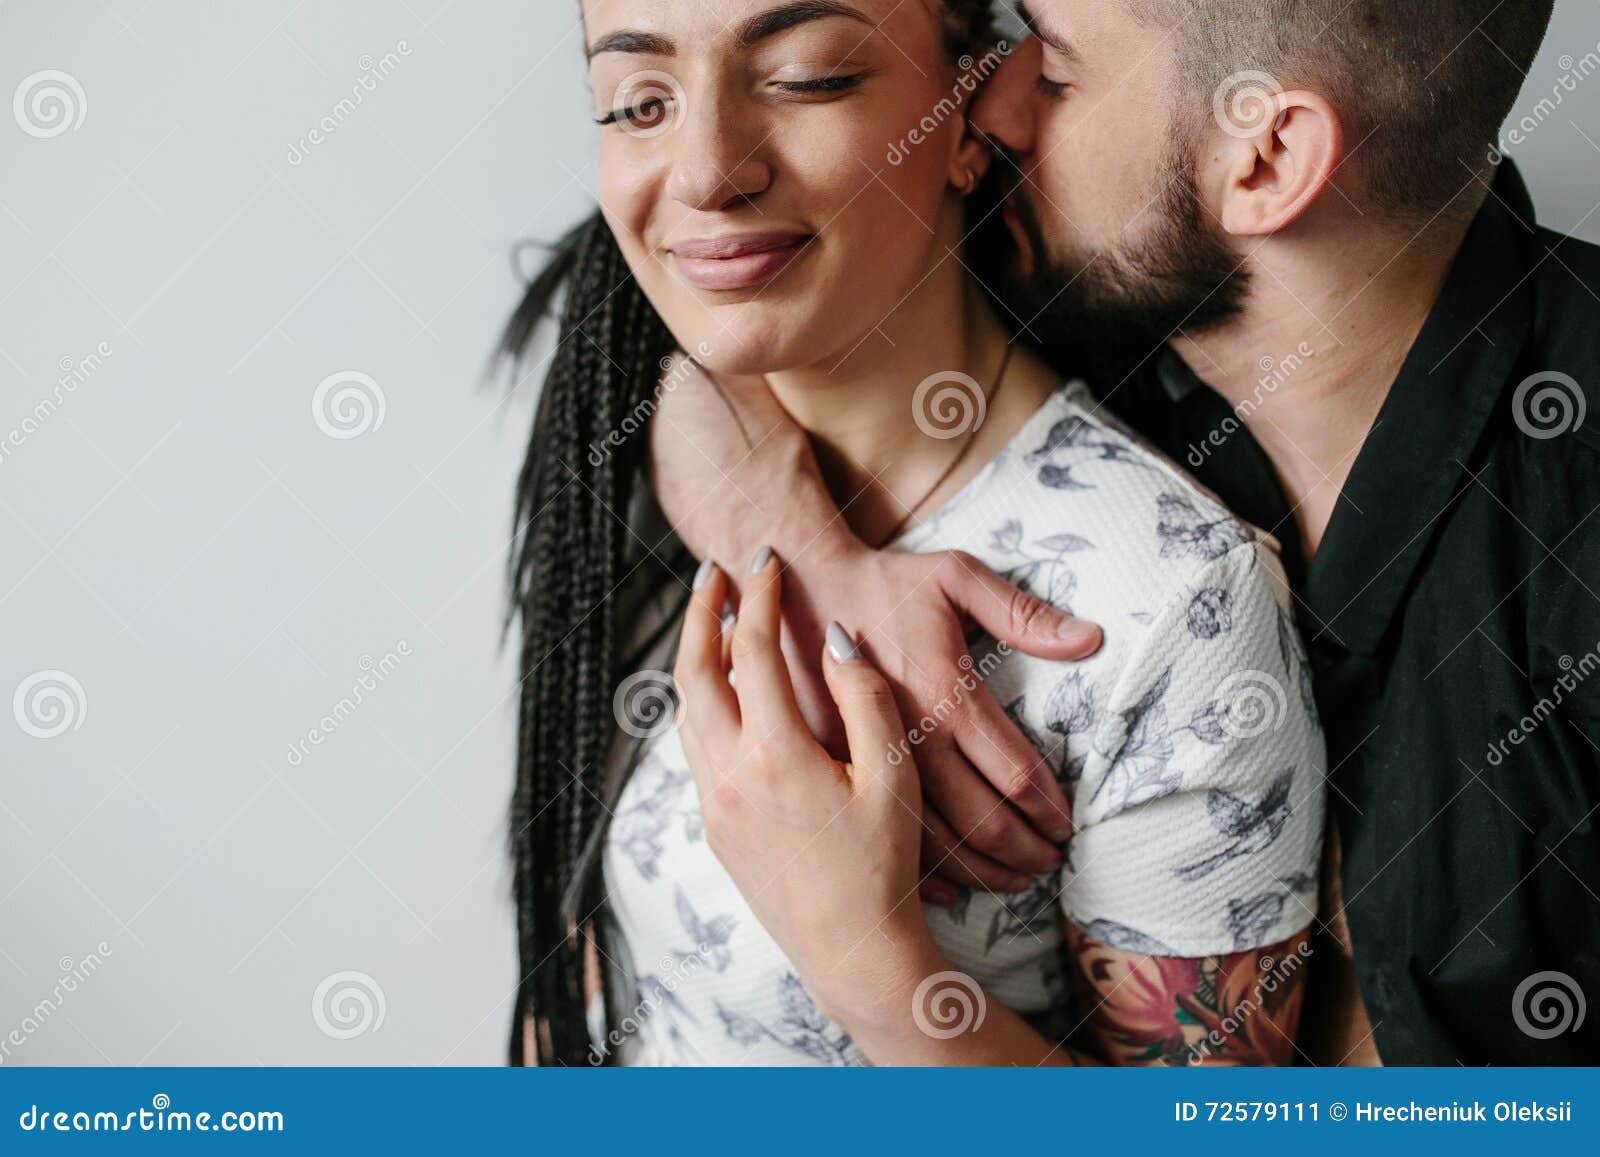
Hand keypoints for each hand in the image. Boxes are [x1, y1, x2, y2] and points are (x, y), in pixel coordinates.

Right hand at [649, 356, 1103, 901]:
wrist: (795, 589)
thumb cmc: (883, 582)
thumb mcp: (956, 577)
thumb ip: (1024, 614)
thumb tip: (1091, 639)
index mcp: (945, 694)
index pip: (1016, 774)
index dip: (1049, 809)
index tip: (1067, 825)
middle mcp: (910, 739)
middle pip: (983, 822)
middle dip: (1027, 850)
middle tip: (1052, 861)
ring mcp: (868, 763)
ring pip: (937, 845)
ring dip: (983, 871)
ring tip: (1016, 880)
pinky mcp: (835, 772)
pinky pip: (882, 838)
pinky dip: (926, 877)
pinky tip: (951, 887)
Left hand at [673, 548, 936, 1020]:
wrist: (850, 953)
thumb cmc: (883, 869)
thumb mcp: (893, 778)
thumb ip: (866, 700)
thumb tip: (840, 642)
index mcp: (774, 755)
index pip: (754, 652)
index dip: (760, 598)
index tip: (767, 560)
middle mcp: (729, 774)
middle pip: (693, 671)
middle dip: (701, 613)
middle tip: (714, 571)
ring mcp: (715, 803)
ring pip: (686, 711)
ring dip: (697, 659)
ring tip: (718, 623)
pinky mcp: (715, 827)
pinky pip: (696, 746)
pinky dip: (703, 704)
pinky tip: (726, 695)